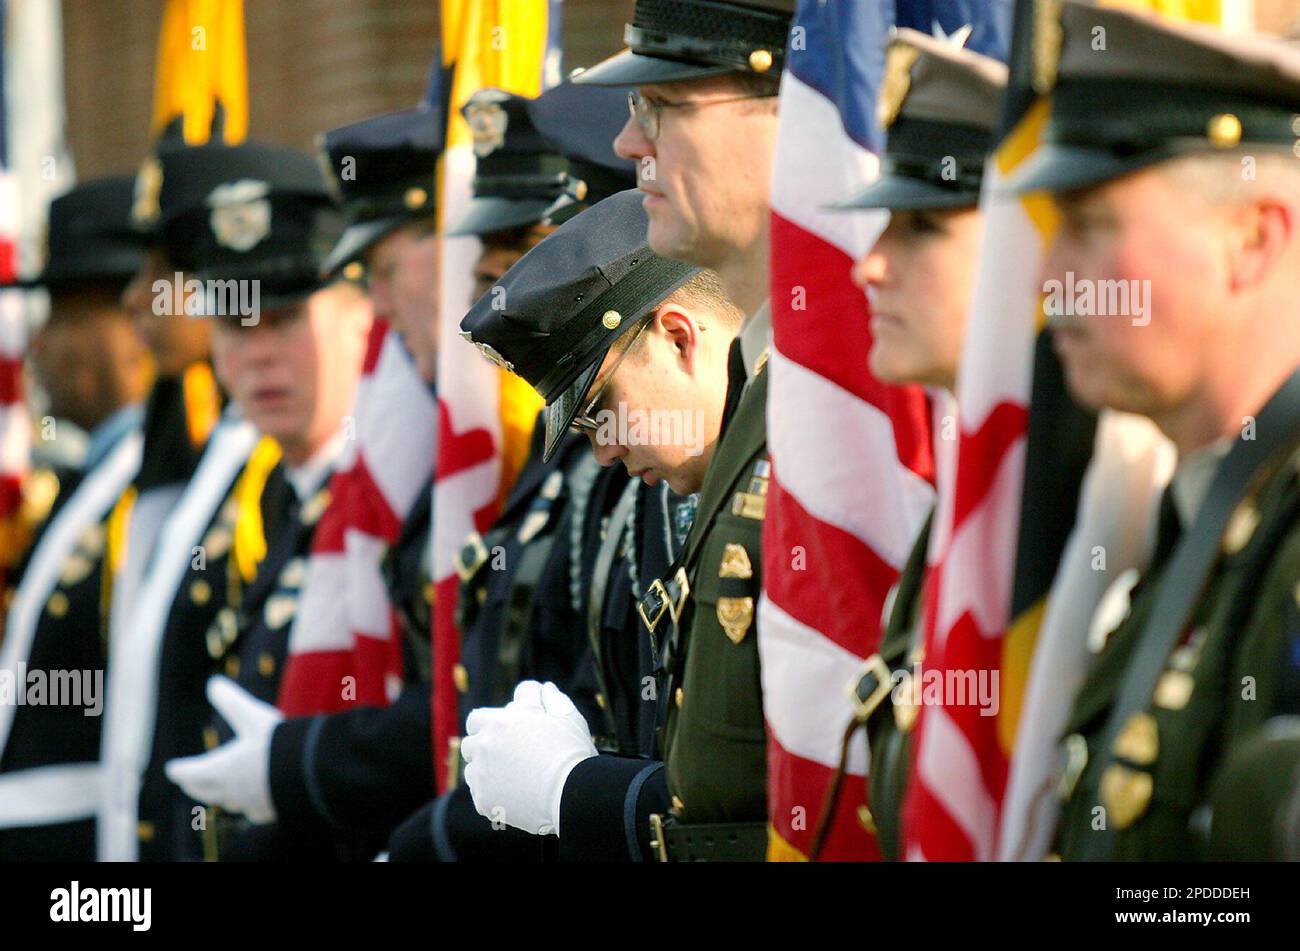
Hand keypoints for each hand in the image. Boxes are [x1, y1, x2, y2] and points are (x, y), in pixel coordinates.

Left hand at [164, 676, 282, 823]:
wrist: (309, 773)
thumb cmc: (276, 743)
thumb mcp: (252, 715)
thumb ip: (231, 700)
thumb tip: (213, 683)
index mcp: (219, 770)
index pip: (189, 773)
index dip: (179, 769)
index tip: (172, 769)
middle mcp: (230, 791)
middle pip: (203, 791)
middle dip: (195, 784)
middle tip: (188, 781)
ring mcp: (248, 804)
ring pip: (227, 803)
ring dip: (220, 795)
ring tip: (221, 790)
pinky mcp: (268, 812)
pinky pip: (251, 812)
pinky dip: (247, 807)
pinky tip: (253, 805)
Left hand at [460, 681, 596, 835]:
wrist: (572, 795)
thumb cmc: (572, 753)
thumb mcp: (568, 717)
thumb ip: (553, 699)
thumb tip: (545, 688)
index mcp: (500, 721)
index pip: (479, 717)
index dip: (493, 724)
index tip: (507, 733)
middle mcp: (486, 744)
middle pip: (471, 741)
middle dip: (484, 745)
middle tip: (506, 753)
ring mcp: (482, 773)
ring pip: (472, 768)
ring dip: (485, 769)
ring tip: (510, 776)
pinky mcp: (483, 799)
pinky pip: (479, 793)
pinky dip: (490, 793)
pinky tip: (511, 794)